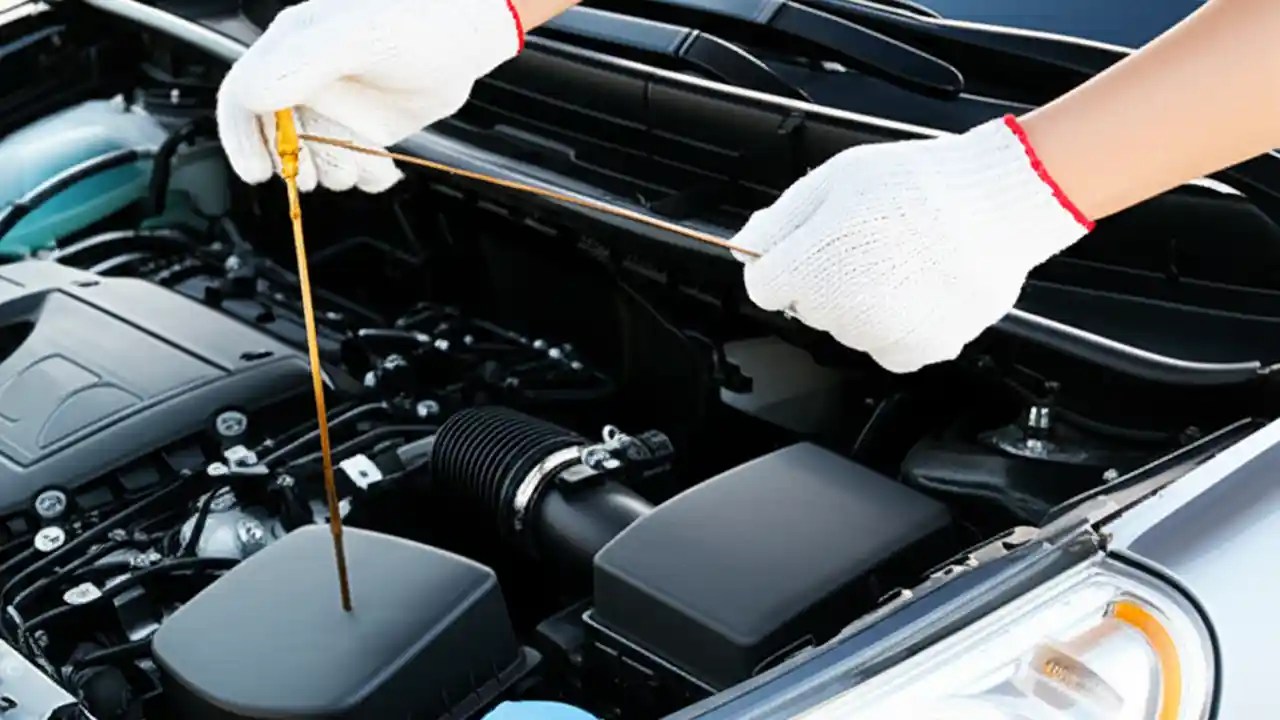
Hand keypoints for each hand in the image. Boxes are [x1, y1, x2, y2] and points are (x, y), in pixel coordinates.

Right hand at [216, 0, 524, 192]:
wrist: (470, 34)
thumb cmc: (420, 20)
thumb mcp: (357, 38)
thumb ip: (299, 64)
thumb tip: (250, 96)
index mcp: (289, 50)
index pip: (242, 99)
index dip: (242, 139)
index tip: (259, 174)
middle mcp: (307, 80)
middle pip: (280, 139)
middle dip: (305, 160)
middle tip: (327, 168)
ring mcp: (339, 108)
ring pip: (321, 159)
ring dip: (345, 169)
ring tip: (372, 157)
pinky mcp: (368, 129)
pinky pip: (355, 166)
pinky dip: (371, 176)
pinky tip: (386, 166)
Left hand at [732, 115, 1093, 373]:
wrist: (996, 204)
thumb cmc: (918, 184)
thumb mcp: (833, 180)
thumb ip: (780, 220)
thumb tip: (747, 246)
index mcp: (808, 267)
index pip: (763, 284)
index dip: (784, 260)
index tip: (807, 245)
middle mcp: (838, 310)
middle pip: (808, 306)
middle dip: (826, 277)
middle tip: (869, 240)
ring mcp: (878, 335)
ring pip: (849, 327)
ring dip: (864, 301)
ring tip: (903, 258)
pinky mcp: (919, 350)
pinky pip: (890, 346)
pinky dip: (899, 324)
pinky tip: (919, 286)